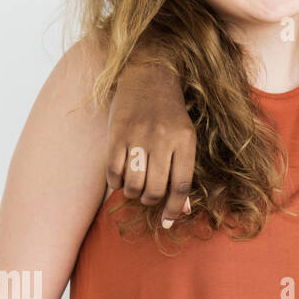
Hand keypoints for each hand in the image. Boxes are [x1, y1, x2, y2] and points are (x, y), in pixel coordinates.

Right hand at [105, 61, 194, 228]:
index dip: (175, 208)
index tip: (168, 222)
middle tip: (148, 196)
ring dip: (133, 193)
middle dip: (151, 201)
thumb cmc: (170, 114)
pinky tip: (120, 178)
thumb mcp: (185, 138)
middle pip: (156, 189)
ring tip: (135, 186)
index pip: (181, 185)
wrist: (148, 76)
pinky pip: (112, 172)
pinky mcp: (116, 134)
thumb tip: (183, 210)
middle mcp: (163, 140)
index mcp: (185, 141)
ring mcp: (138, 137)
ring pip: (133, 184)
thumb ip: (183, 171)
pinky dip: (115, 183)